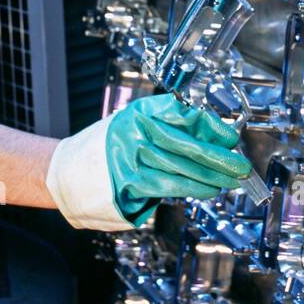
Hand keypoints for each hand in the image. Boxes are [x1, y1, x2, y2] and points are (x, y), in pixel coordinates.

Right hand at [43, 95, 253, 230]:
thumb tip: (209, 135)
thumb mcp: (131, 127)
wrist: (63, 174)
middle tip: (240, 164)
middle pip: (187, 144)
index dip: (211, 126)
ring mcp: (130, 160)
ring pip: (182, 168)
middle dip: (218, 156)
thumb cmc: (103, 150)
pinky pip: (168, 186)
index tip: (230, 136)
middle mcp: (135, 134)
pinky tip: (208, 189)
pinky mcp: (128, 185)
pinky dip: (192, 188)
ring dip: (211, 176)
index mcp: (138, 114)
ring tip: (229, 179)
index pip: (182, 114)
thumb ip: (166, 128)